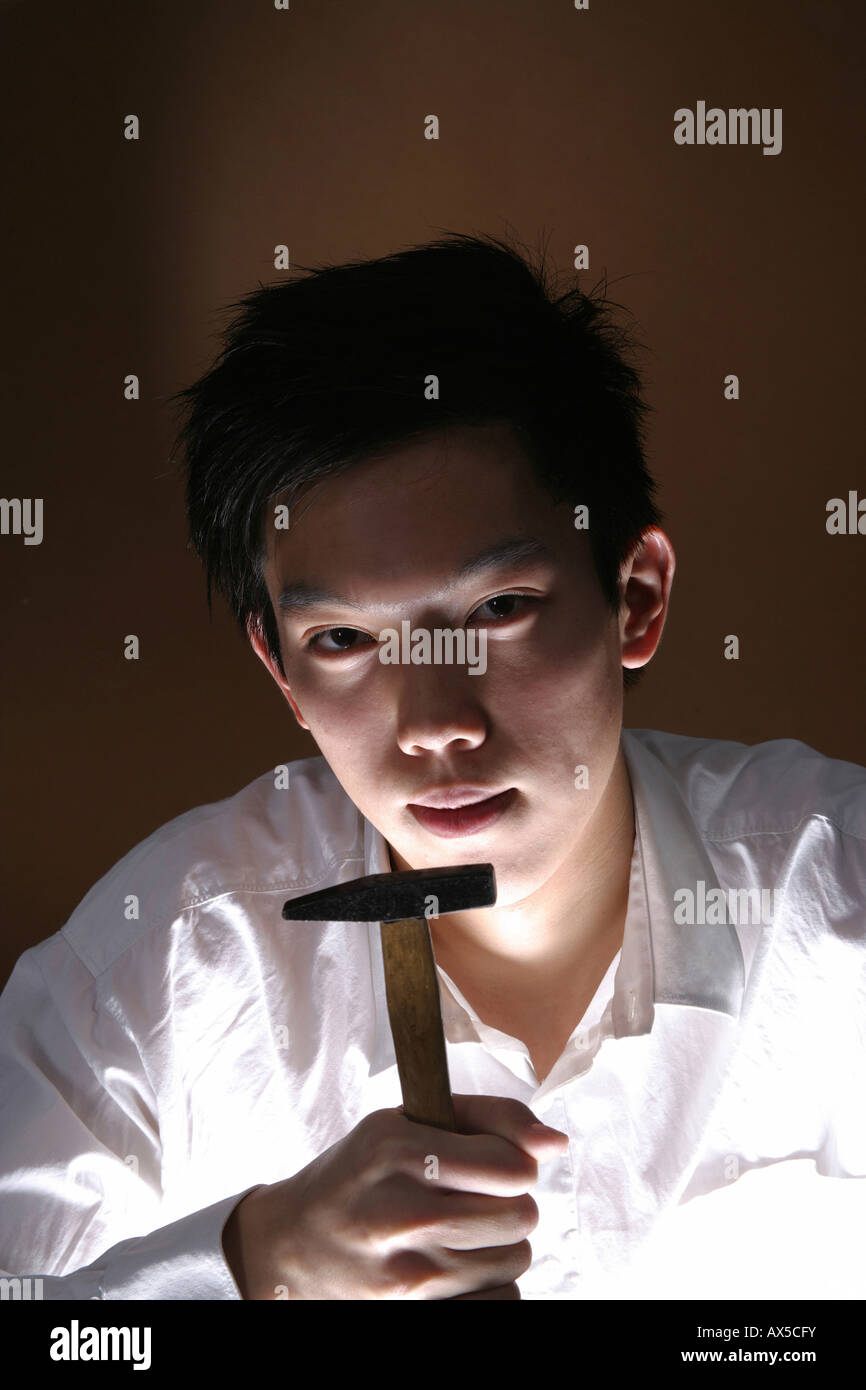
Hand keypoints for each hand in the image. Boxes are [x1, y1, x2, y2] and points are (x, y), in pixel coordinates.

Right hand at [222, 1093, 568, 1298]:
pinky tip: (456, 1268)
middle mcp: (403, 1214)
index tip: (492, 1161)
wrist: (288, 1248)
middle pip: (521, 1213)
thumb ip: (486, 1119)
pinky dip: (489, 1285)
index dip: (512, 1159)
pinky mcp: (416, 1314)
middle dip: (508, 1200)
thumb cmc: (355, 1177)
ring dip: (499, 1243)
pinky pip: (503, 1302)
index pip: (513, 1164)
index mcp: (399, 1152)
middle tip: (473, 1197)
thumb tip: (556, 1143)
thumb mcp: (402, 1124)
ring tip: (458, 1232)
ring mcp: (410, 1275)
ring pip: (516, 1258)